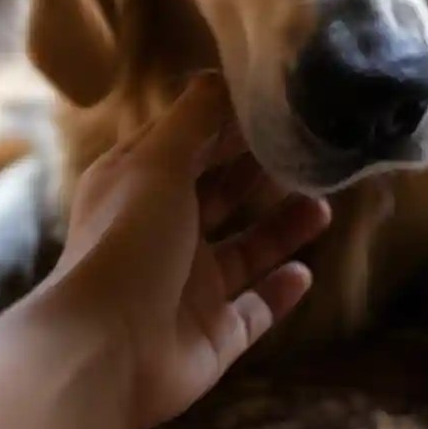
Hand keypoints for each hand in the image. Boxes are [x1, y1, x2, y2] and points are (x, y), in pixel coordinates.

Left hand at [35, 75, 331, 428]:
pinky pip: (255, 309)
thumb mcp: (156, 164)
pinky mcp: (212, 334)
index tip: (274, 105)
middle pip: (219, 195)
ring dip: (282, 228)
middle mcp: (163, 235)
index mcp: (138, 189)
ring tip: (322, 204)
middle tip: (308, 150)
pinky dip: (281, 291)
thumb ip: (194, 120)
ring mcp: (188, 288)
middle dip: (260, 173)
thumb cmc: (127, 243)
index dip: (227, 126)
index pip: (187, 147)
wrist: (105, 351)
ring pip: (245, 250)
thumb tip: (222, 76)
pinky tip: (306, 271)